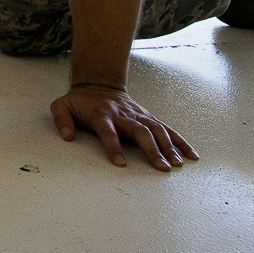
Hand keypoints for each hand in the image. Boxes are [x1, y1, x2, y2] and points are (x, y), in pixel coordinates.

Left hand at [50, 83, 197, 170]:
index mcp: (102, 114)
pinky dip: (180, 141)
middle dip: (152, 150)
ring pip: (157, 129)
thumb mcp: (61, 105)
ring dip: (169, 147)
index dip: (113, 146)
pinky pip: (167, 128)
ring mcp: (138, 115)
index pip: (108, 131)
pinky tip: (192, 155)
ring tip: (178, 164)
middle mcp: (123, 115)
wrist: (98, 85)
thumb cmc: (80, 101)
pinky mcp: (148, 117)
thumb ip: (61, 119)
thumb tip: (67, 135)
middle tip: (162, 168)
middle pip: (140, 131)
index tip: (120, 163)